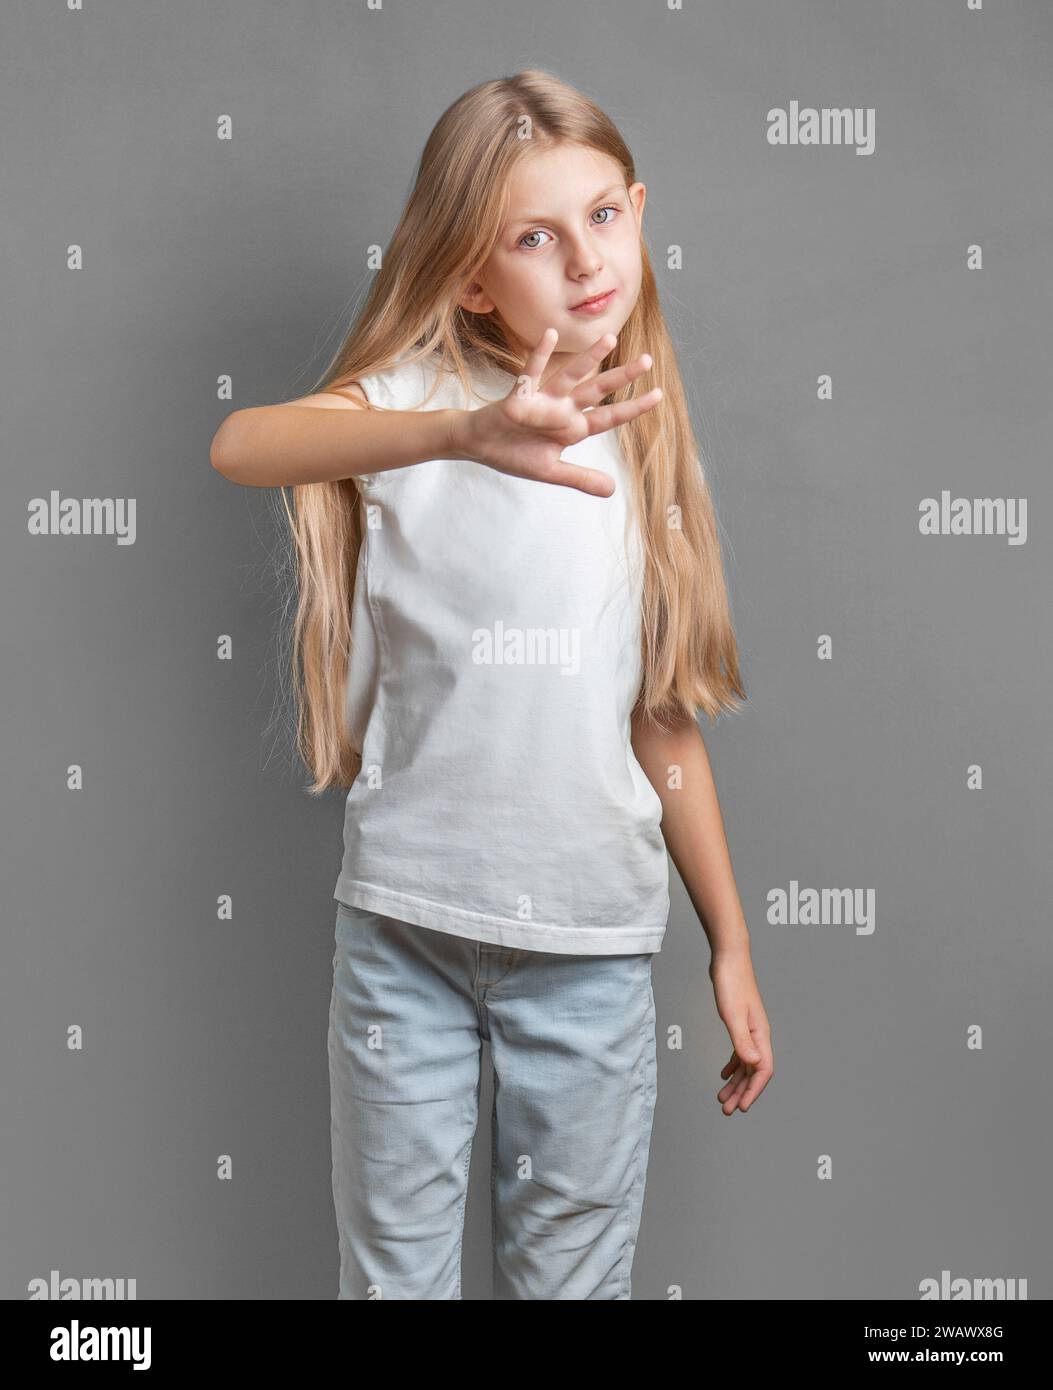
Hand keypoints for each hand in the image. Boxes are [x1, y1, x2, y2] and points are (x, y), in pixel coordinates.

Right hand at [452, 327, 661, 496]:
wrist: (481, 446)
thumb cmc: (515, 454)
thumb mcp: (551, 472)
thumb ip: (581, 479)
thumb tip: (613, 490)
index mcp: (572, 428)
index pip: (608, 417)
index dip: (633, 408)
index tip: (658, 396)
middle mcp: (562, 409)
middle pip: (597, 390)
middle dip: (621, 377)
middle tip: (647, 360)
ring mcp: (542, 401)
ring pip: (570, 376)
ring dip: (588, 359)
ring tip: (609, 339)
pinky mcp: (519, 397)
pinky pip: (530, 374)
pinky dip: (539, 356)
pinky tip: (550, 335)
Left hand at [709, 950, 773, 1113]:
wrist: (728, 958)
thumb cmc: (730, 983)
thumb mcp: (732, 1014)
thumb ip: (742, 1040)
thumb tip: (754, 1065)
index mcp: (760, 1035)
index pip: (763, 1071)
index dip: (753, 1091)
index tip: (742, 1108)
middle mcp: (758, 1035)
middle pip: (754, 1072)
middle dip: (742, 1093)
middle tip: (727, 1110)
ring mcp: (750, 1030)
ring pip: (746, 1064)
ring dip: (736, 1082)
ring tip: (722, 1098)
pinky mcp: (740, 1023)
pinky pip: (740, 1052)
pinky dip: (732, 1066)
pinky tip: (723, 1074)